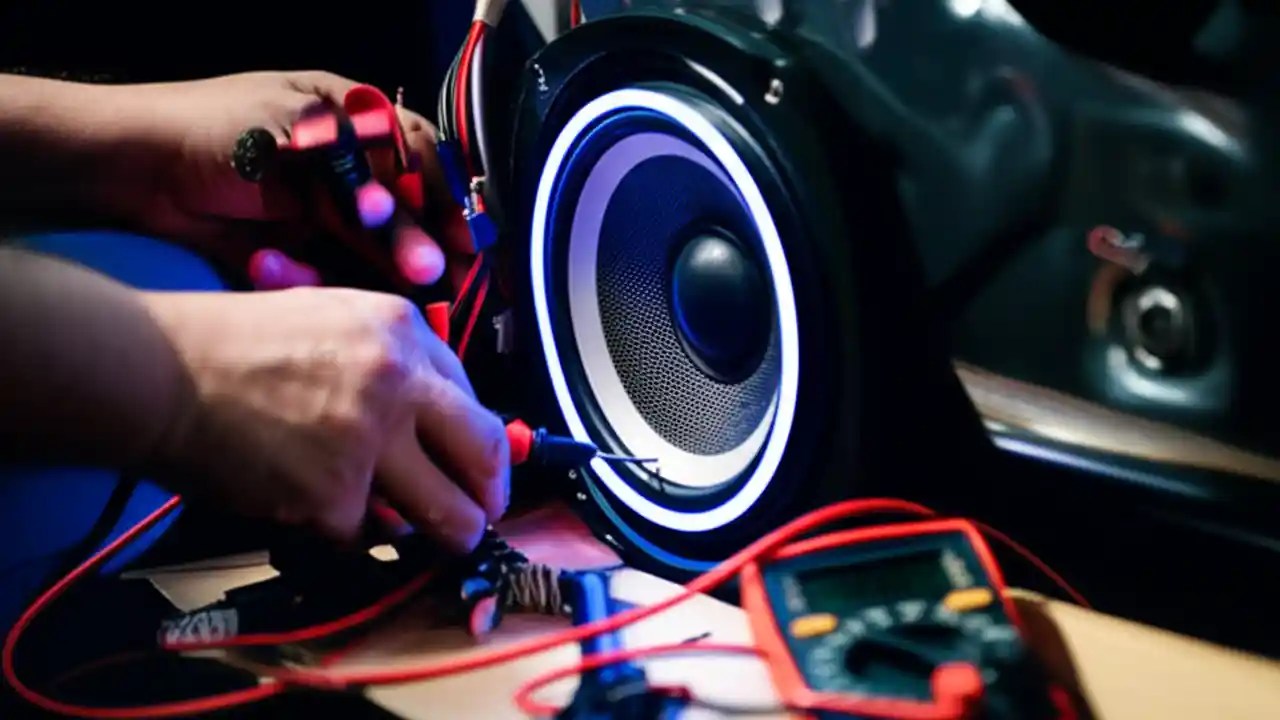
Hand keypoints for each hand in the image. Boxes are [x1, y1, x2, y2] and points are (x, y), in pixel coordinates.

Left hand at [125, 71, 467, 284]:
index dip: (445, 199)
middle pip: (407, 208)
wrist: (130, 169)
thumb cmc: (211, 131)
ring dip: (384, 269)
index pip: (421, 157)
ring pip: (374, 248)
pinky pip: (331, 272)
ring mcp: (319, 209)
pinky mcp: (295, 250)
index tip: (461, 240)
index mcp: (350, 118)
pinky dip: (323, 281)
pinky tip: (296, 273)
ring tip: (400, 291)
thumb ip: (361, 180)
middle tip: (444, 277)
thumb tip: (415, 228)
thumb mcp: (297, 140)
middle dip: (424, 243)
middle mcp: (342, 164)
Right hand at [144, 287, 508, 552]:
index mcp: (404, 330)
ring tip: (406, 531)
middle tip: (476, 520)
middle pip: (485, 461)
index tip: (477, 472)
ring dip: (430, 533)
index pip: (476, 402)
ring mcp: (367, 441)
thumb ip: (397, 360)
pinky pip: (361, 533)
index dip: (479, 448)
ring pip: (439, 516)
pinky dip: (342, 530)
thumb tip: (447, 418)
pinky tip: (310, 504)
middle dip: (487, 502)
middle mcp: (399, 382)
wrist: (160, 371)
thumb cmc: (237, 344)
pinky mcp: (331, 495)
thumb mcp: (333, 318)